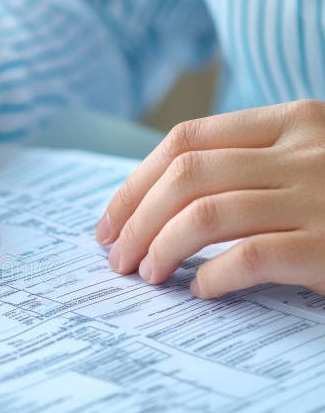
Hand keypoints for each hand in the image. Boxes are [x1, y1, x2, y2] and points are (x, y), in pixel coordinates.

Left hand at [96, 100, 324, 298]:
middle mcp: (304, 151)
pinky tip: (202, 290)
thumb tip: (155, 205)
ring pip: (206, 214)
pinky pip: (250, 256)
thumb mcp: (305, 163)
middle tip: (119, 258)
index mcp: (291, 122)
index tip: (109, 225)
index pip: (185, 142)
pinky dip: (213, 276)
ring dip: (162, 248)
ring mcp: (318, 197)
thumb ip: (247, 166)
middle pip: (185, 176)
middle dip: (137, 221)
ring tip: (150, 274)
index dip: (134, 186)